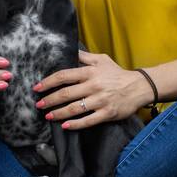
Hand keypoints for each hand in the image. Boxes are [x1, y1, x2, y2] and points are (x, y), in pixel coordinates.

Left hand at [32, 50, 151, 129]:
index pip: (64, 76)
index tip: (37, 88)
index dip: (48, 82)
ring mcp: (100, 101)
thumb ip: (84, 56)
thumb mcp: (101, 60)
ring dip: (59, 113)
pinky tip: (65, 126)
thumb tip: (69, 50)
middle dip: (50, 99)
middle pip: (66, 93)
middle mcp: (94, 86)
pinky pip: (88, 120)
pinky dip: (75, 124)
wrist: (139, 87)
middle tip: (39, 104)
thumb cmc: (117, 73)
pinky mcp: (107, 113)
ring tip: (48, 116)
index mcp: (90, 72)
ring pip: (74, 108)